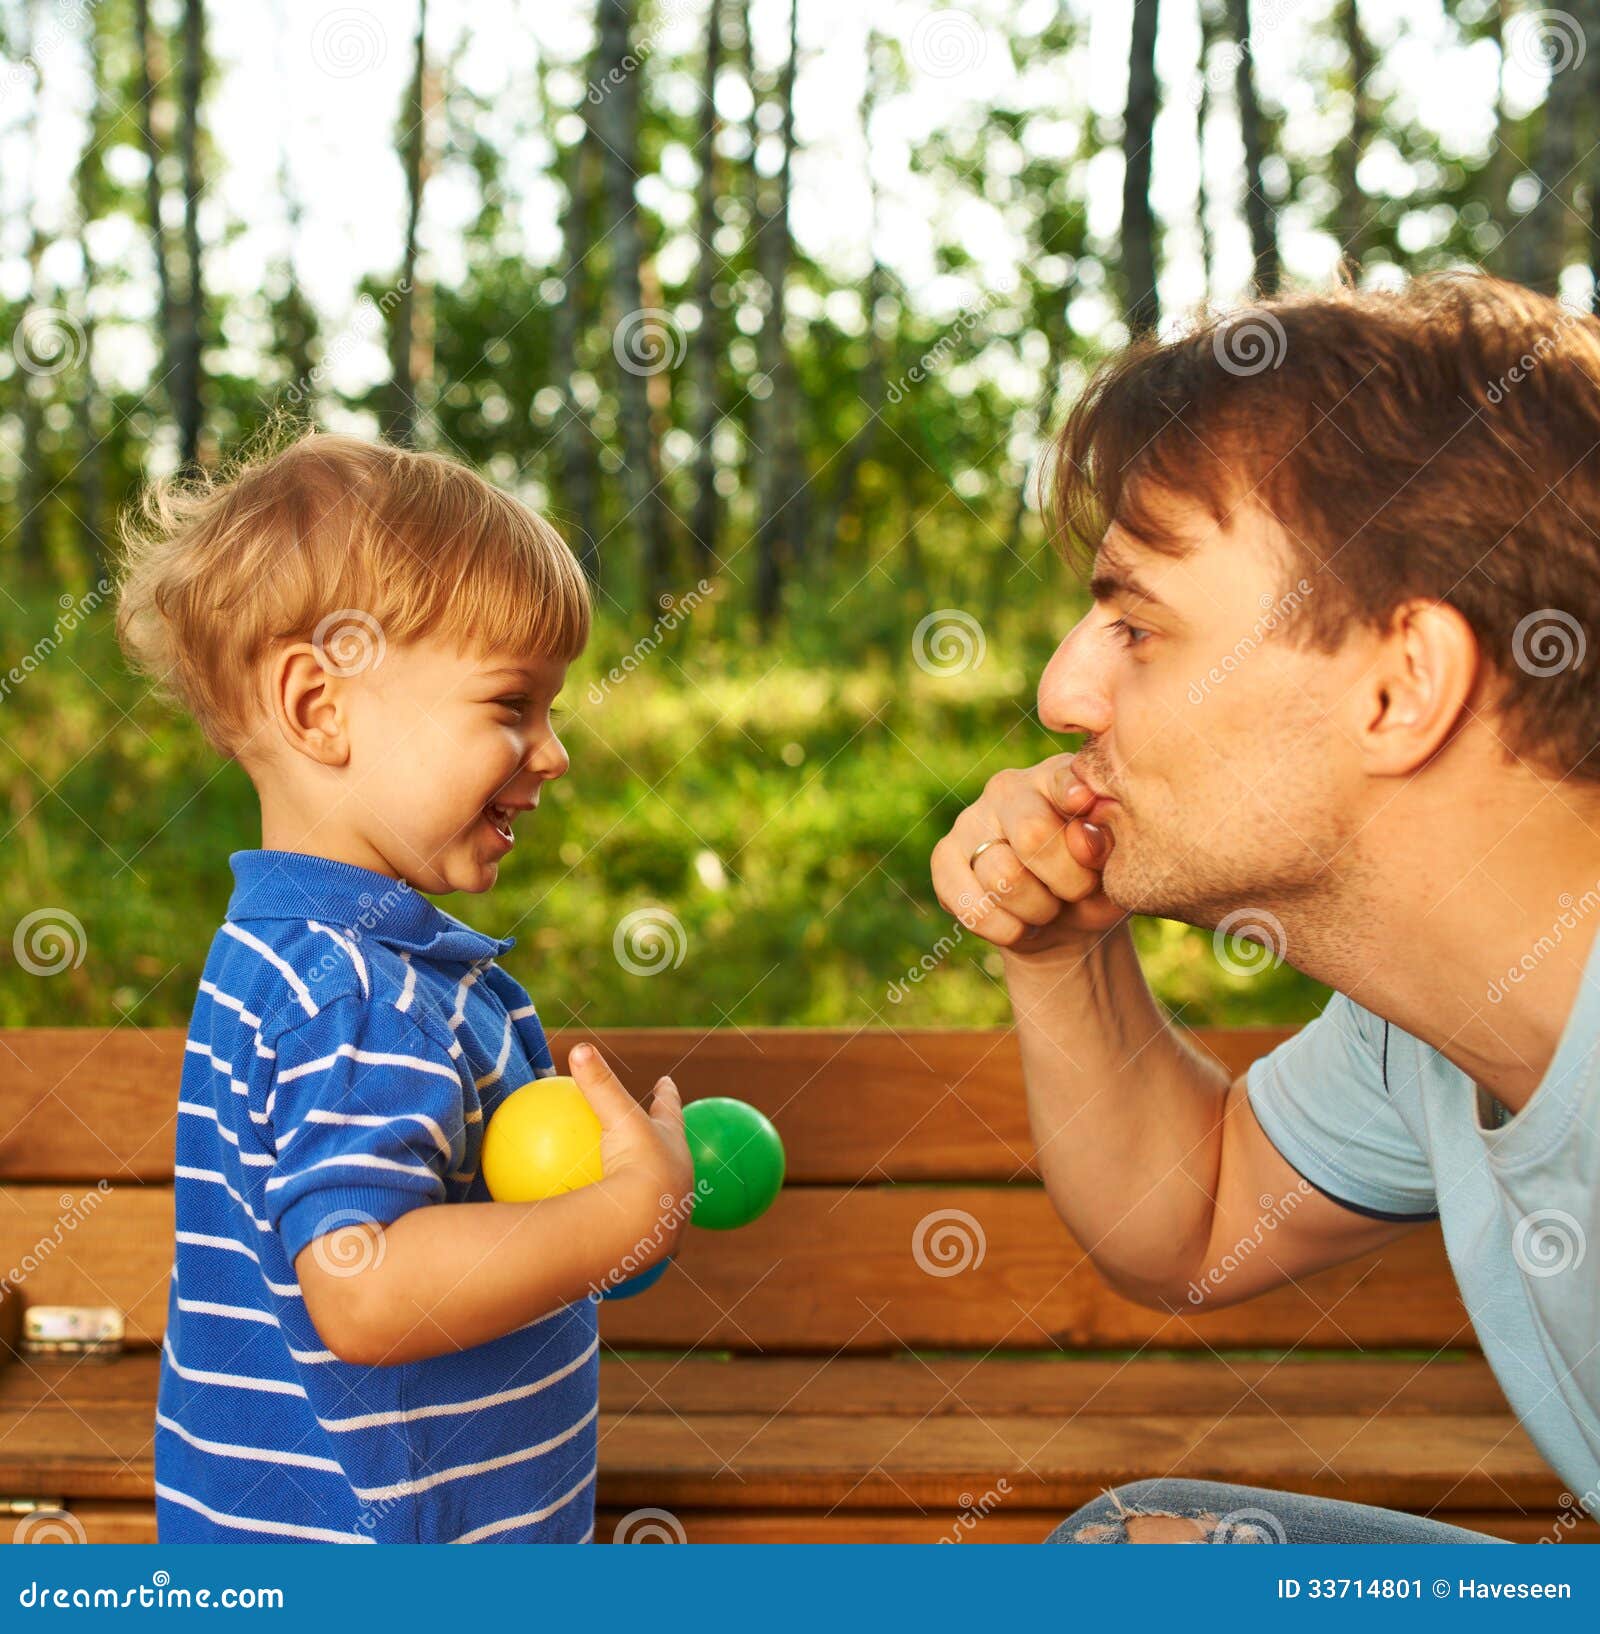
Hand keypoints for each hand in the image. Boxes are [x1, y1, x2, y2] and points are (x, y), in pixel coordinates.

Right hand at [568, 1043, 694, 1251]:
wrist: (644, 1228)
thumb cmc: (636, 1165)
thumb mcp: (617, 1117)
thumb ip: (600, 1083)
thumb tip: (580, 1046)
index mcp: (674, 1146)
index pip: (671, 1110)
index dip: (667, 1094)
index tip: (666, 1081)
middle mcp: (679, 1179)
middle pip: (674, 1154)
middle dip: (667, 1144)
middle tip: (660, 1134)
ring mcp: (670, 1214)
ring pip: (665, 1197)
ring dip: (656, 1191)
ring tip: (643, 1191)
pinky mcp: (656, 1246)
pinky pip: (641, 1235)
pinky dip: (631, 1232)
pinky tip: (613, 1238)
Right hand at [930, 752, 1127, 952]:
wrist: (1064, 926)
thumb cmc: (1096, 884)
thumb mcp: (1117, 867)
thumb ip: (1107, 847)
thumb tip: (1084, 838)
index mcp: (1056, 777)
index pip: (1063, 781)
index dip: (1074, 796)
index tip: (1084, 804)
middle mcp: (1008, 788)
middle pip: (1032, 834)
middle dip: (1068, 881)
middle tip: (1078, 893)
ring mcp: (969, 821)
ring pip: (1003, 876)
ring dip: (1039, 910)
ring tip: (1049, 908)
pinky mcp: (944, 858)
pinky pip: (973, 907)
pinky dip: (1006, 930)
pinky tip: (1019, 926)